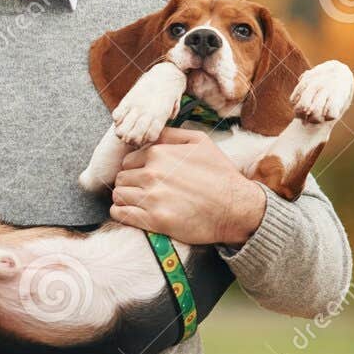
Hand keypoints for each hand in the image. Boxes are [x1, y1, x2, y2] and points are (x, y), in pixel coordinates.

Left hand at [109, 128, 266, 245]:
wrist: (235, 207)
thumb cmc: (219, 174)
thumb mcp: (200, 141)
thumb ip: (170, 134)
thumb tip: (150, 133)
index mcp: (158, 154)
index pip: (127, 161)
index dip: (134, 169)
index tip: (144, 177)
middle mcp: (151, 174)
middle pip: (121, 179)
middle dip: (129, 184)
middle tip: (142, 191)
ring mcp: (151, 198)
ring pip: (119, 196)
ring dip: (125, 199)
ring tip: (138, 202)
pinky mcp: (154, 220)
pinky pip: (121, 215)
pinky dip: (121, 214)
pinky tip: (131, 213)